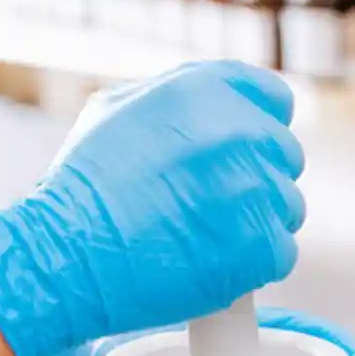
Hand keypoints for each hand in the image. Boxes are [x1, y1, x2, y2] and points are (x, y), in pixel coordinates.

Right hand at [0, 62, 304, 355]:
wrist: (67, 254)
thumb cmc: (83, 186)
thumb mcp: (116, 108)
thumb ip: (177, 94)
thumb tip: (216, 102)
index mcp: (209, 91)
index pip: (275, 102)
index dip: (258, 129)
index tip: (242, 155)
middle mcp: (241, 132)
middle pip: (284, 156)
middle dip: (255, 178)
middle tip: (212, 205)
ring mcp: (256, 189)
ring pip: (287, 206)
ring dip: (257, 222)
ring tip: (206, 237)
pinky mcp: (263, 245)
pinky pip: (282, 252)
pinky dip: (254, 264)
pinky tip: (214, 264)